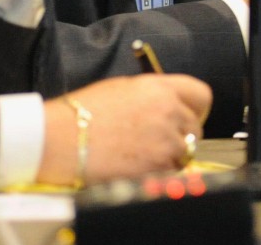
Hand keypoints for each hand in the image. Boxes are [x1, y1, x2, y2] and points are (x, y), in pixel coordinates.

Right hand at [37, 74, 211, 185]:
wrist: (59, 139)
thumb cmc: (81, 113)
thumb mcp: (122, 88)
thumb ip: (153, 95)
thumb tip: (168, 104)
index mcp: (160, 88)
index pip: (201, 95)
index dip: (196, 108)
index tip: (189, 115)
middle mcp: (168, 111)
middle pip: (195, 127)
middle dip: (181, 135)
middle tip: (159, 141)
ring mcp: (165, 141)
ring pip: (185, 152)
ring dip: (170, 156)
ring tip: (142, 154)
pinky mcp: (157, 167)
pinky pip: (172, 171)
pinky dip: (160, 172)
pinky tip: (138, 166)